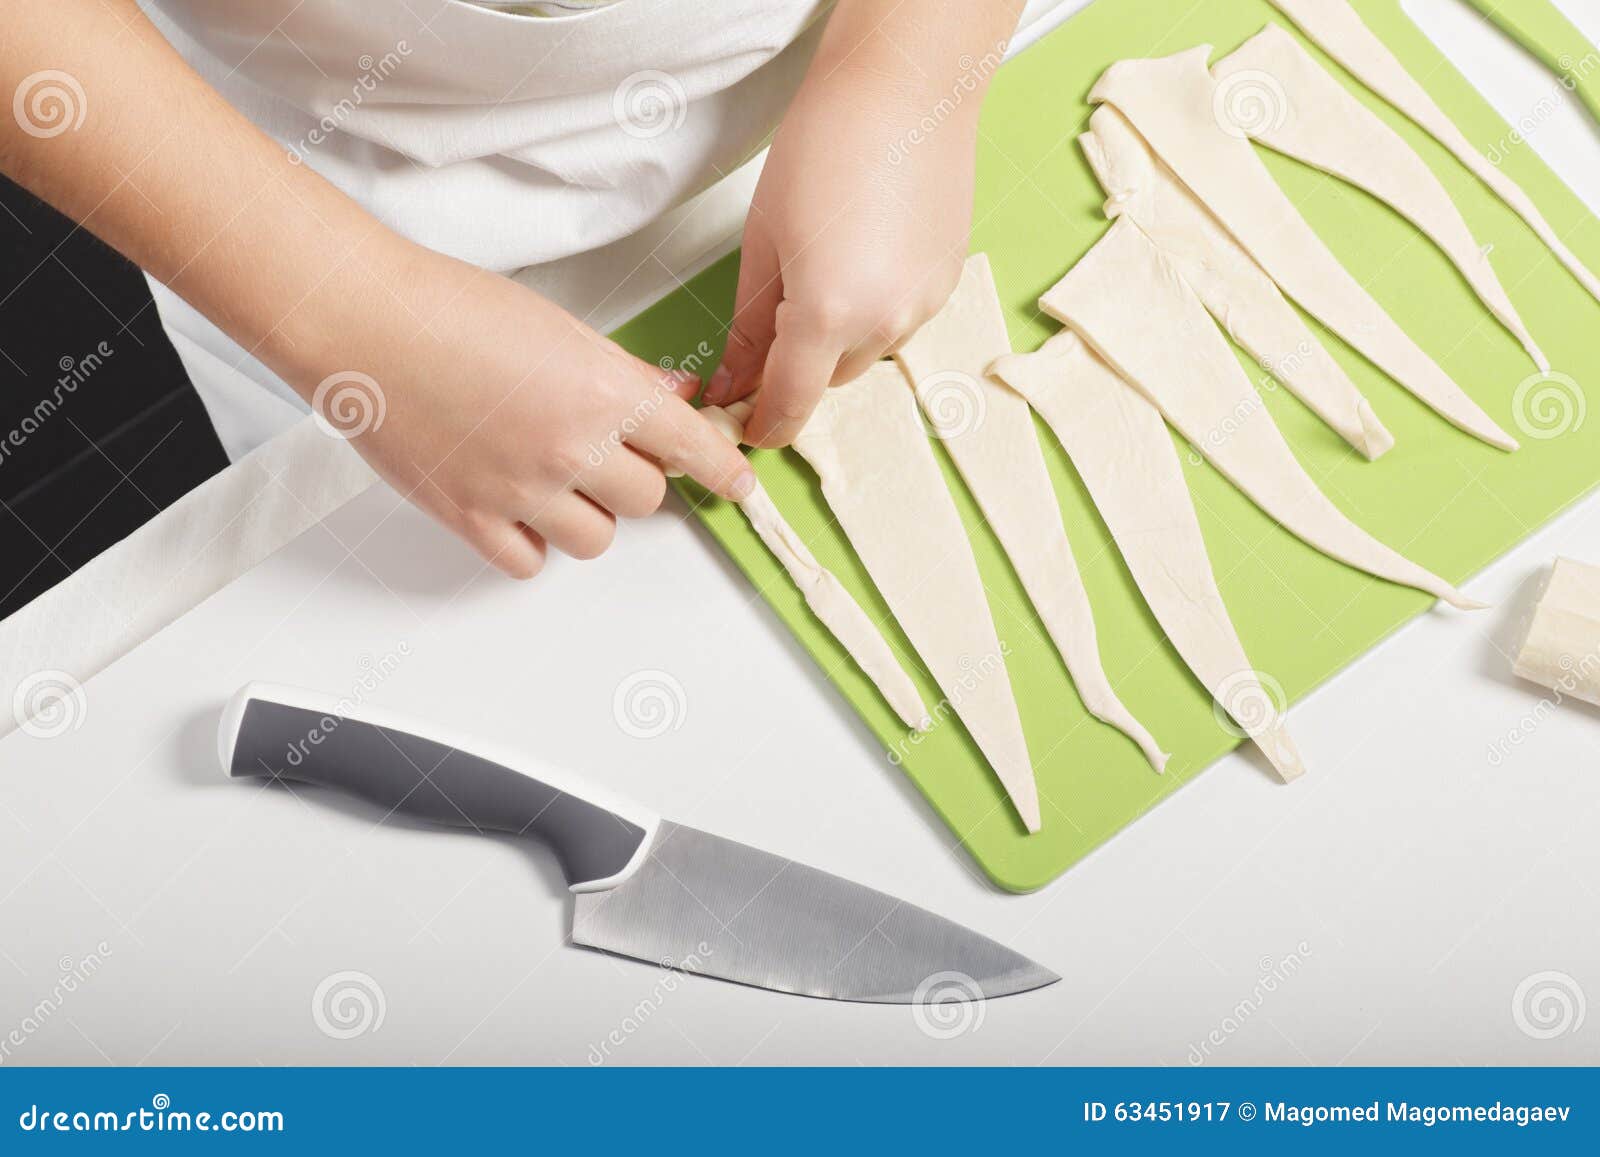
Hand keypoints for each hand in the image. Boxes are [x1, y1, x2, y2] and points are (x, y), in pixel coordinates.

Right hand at [300, 249, 753, 578]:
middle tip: (607, 454)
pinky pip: (530, 562)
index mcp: (604, 394)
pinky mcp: (472, 518)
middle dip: (635, 478)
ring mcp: (522, 491)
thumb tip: (673, 397)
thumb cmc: (451, 309)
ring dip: (587, 515)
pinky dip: (532, 543)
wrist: (365, 323)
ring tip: (554, 478)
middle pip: (647, 500)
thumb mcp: (562, 328)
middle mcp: (571, 450)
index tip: (738, 484)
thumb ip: (625, 374)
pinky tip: (518, 508)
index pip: (694, 449)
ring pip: (596, 539)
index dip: (724, 471)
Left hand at [705, 2, 1017, 446]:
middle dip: (796, 367)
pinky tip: (860, 256)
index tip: (744, 426)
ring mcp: (923, 306)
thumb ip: (750, 324)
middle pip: (828, 380)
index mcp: (827, 316)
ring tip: (820, 269)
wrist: (905, 89)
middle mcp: (884, 324)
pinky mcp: (946, 284)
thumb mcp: (763, 240)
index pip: (790, 403)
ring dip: (838, 337)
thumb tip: (735, 377)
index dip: (762, 423)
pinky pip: (899, 321)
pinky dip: (873, 309)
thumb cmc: (825, 145)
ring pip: (866, 353)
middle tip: (769, 325)